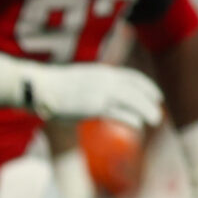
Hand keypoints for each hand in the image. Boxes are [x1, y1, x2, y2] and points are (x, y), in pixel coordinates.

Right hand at [21, 62, 163, 129]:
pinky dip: (132, 119)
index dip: (147, 86)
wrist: (40, 87)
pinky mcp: (95, 106)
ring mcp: (101, 92)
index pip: (133, 77)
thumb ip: (92, 86)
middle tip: (157, 112)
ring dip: (147, 110)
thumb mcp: (79, 80)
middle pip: (137, 89)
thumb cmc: (54, 87)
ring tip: (154, 120)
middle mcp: (106, 79)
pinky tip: (138, 125)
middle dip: (150, 100)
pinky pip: (120, 113)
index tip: (156, 95)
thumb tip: (98, 96)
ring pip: (134, 100)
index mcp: (103, 72)